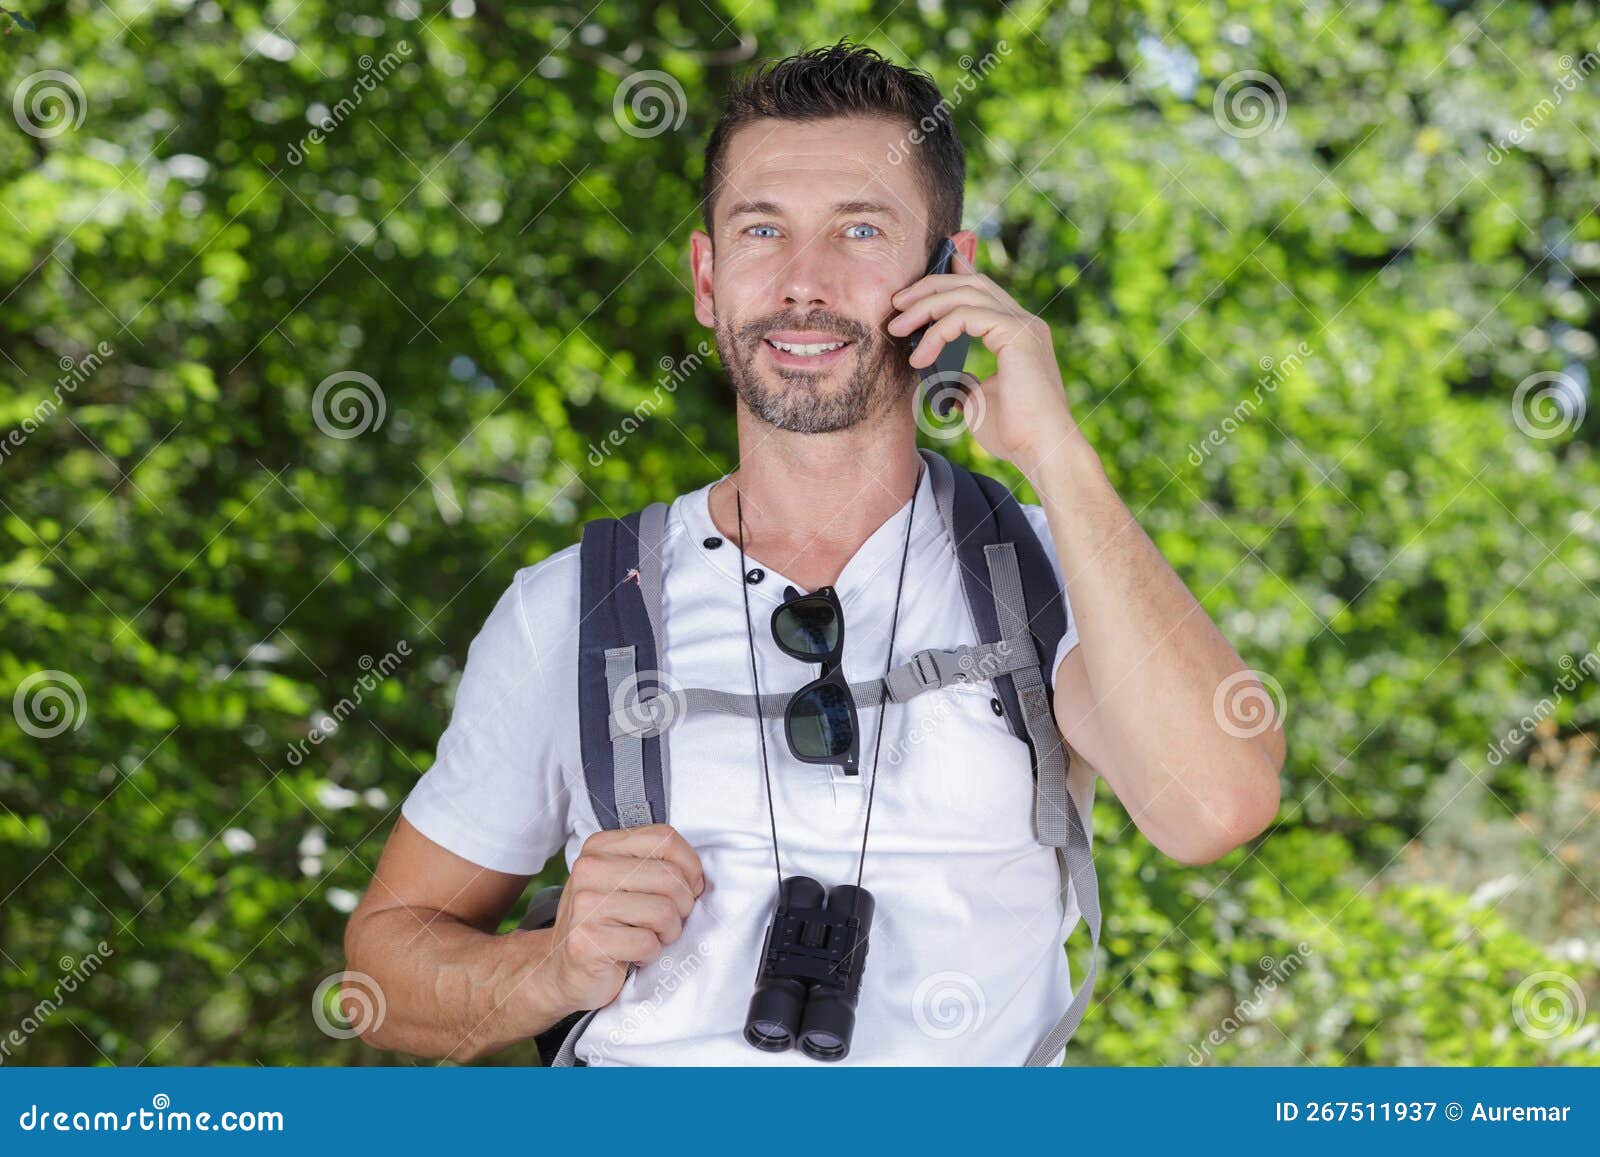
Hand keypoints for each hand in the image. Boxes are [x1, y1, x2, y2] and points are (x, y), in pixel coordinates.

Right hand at [538, 823, 704, 1014]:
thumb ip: (657, 865)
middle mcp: (589, 869)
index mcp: (601, 847)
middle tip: (667, 922)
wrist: (561, 969)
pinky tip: (631, 954)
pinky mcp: (586, 941)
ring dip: (668, 932)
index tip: (686, 888)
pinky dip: (649, 954)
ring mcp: (584, 905)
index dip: (689, 867)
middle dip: (682, 906)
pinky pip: (647, 944)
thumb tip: (698, 877)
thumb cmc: (606, 923)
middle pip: (670, 876)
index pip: (665, 838)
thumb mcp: (626, 881)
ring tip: (649, 937)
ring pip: (663, 911)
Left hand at [887, 247, 1089, 477]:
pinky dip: (937, 333)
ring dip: (925, 306)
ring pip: (966, 293)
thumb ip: (962, 382)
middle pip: (970, 283)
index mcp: (1017, 333)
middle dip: (929, 287)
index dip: (950, 275)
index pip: (980, 290)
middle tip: (896, 304)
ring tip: (897, 327)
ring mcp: (1023, 325)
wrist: (1041, 451)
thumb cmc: (1014, 433)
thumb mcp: (977, 401)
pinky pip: (966, 316)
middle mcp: (1023, 322)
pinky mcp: (1017, 334)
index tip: (914, 288)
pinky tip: (919, 358)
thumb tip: (940, 382)